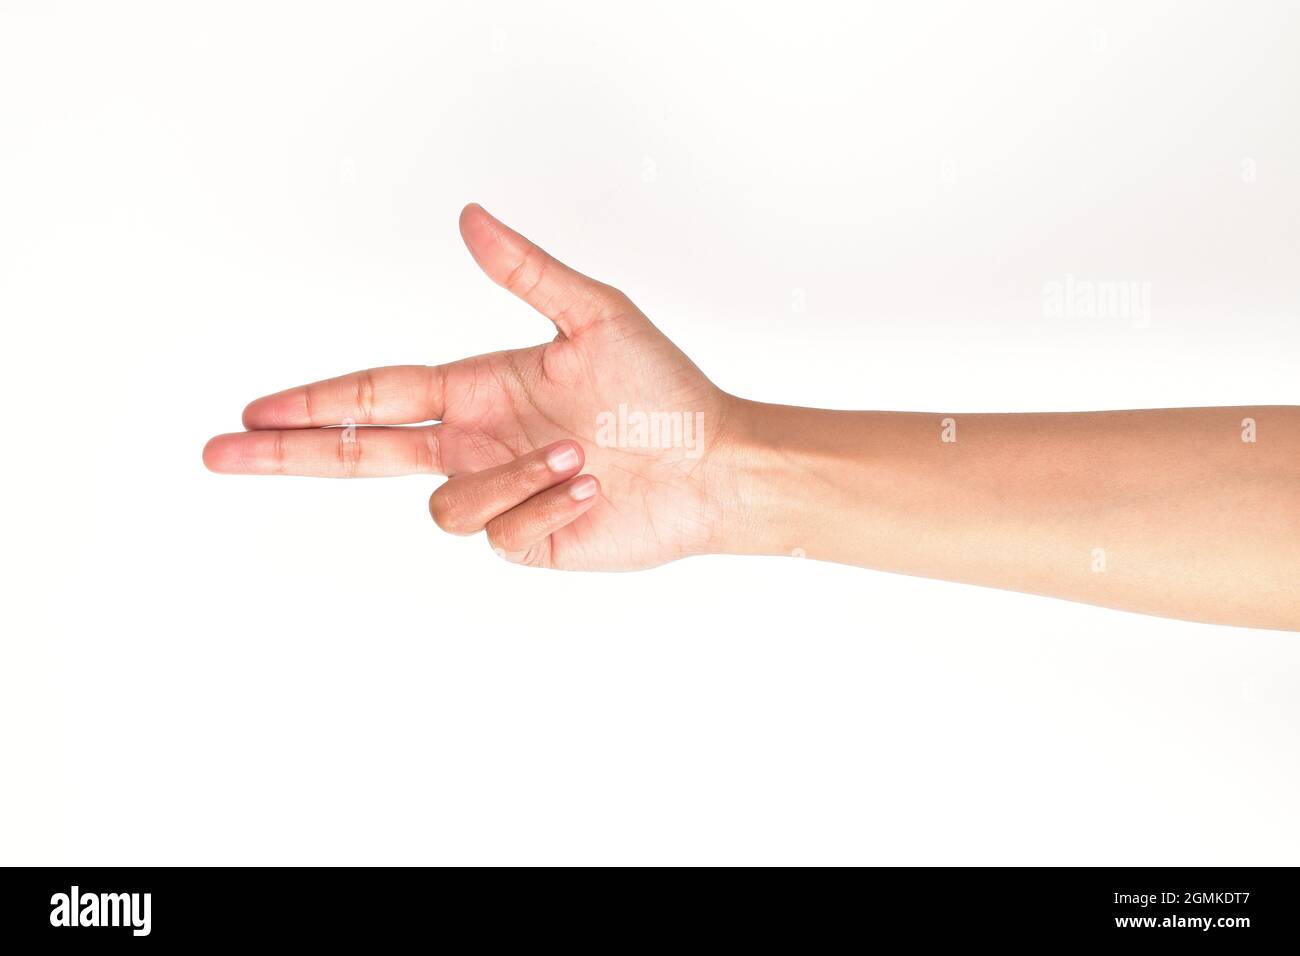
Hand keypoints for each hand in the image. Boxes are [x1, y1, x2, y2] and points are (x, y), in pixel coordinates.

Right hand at [204, 204, 743, 569]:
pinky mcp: (525, 539)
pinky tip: (591, 485)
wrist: (712, 464)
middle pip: (360, 456)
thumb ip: (526, 272)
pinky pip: (499, 529)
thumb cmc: (661, 391)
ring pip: (444, 504)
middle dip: (290, 454)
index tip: (255, 407)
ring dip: (510, 475)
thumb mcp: (595, 316)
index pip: (376, 398)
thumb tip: (469, 218)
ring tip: (580, 453)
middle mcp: (476, 443)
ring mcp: (498, 494)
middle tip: (221, 450)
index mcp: (477, 392)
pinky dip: (545, 500)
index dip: (315, 402)